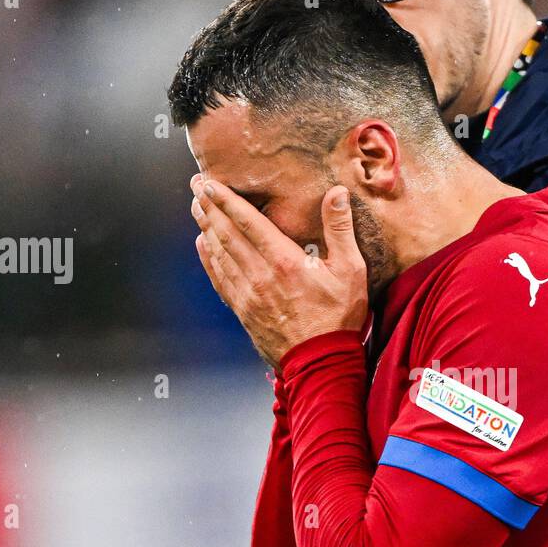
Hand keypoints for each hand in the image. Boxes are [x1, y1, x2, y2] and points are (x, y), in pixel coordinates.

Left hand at [191, 178, 367, 366]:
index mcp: (284, 261)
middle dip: (209, 207)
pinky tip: (202, 245)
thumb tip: (337, 193)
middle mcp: (259, 274)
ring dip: (206, 228)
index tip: (210, 183)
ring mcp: (247, 294)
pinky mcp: (243, 311)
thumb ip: (340, 230)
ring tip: (197, 208)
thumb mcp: (351, 271)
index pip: (248, 222)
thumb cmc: (338, 318)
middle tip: (196, 185)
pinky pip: (219, 279)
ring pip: (220, 254)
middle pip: (227, 234)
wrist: (320, 364)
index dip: (226, 200)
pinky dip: (208, 259)